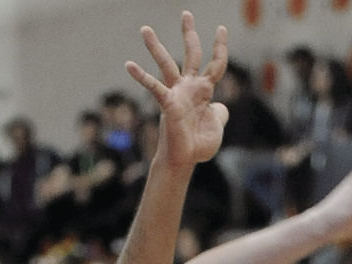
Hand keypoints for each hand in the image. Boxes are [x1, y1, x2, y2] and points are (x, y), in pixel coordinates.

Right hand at [127, 12, 228, 171]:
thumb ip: (220, 114)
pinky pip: (153, 86)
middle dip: (189, 34)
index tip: (221, 28)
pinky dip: (141, 76)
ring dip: (155, 47)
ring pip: (167, 64)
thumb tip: (222, 107)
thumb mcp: (216, 127)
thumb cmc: (198, 146)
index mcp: (204, 91)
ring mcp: (177, 93)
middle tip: (186, 13)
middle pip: (191, 54)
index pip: (215, 64)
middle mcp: (189, 87)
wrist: (185, 160)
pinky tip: (129, 65)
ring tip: (145, 29)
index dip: (219, 47)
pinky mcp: (167, 103)